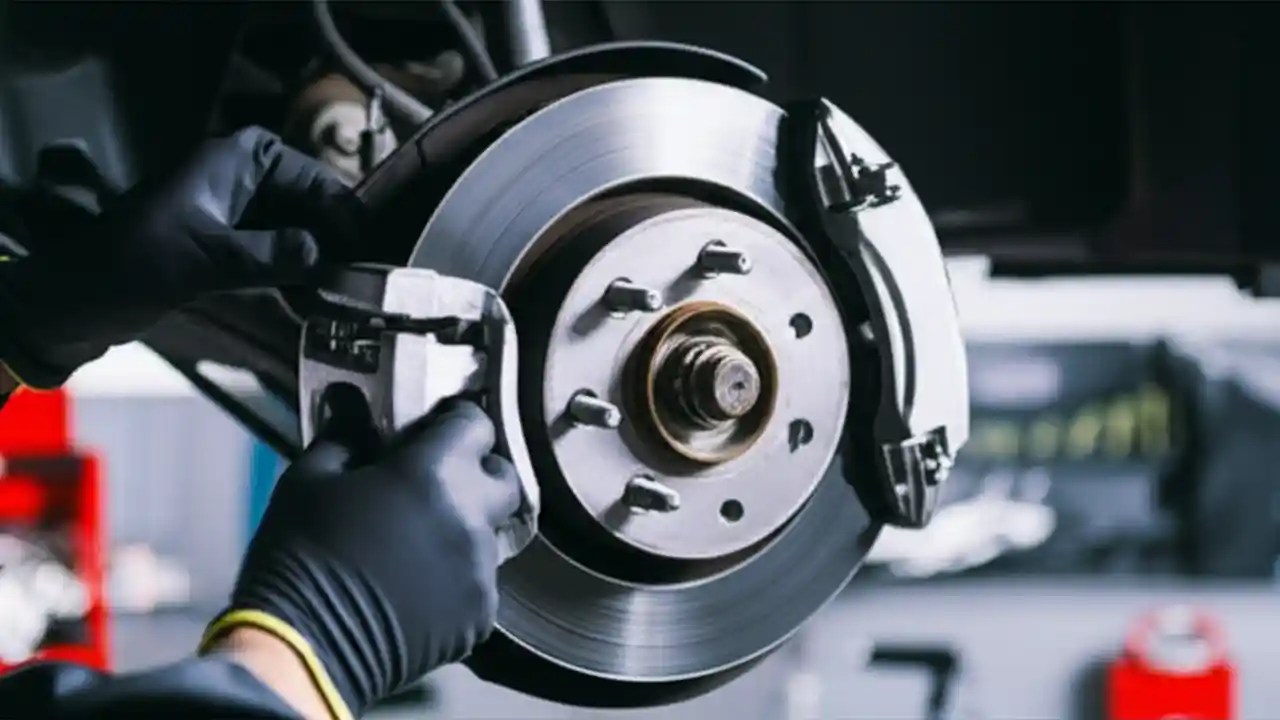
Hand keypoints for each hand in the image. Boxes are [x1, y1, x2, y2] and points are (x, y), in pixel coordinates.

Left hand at [0, 127, 361, 387]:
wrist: (81, 300)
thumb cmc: (132, 263)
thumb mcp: (206, 259)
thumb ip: (270, 255)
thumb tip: (327, 256)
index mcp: (240, 158)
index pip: (317, 180)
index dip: (345, 219)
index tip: (365, 258)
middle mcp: (249, 177)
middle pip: (317, 209)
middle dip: (337, 246)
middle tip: (360, 288)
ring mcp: (245, 213)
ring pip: (306, 235)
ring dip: (323, 268)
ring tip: (341, 303)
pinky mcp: (239, 247)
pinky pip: (287, 257)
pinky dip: (302, 279)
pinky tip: (315, 307)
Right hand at [203, 389, 520, 717]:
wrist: (303, 647)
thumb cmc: (299, 556)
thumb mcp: (308, 480)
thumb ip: (343, 437)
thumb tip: (351, 408)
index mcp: (435, 472)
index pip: (475, 424)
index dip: (456, 423)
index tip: (436, 430)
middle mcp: (472, 516)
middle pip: (504, 479)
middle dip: (478, 474)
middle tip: (440, 481)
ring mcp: (481, 570)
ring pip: (494, 533)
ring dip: (469, 528)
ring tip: (424, 539)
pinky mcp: (480, 615)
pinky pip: (481, 582)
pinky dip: (458, 577)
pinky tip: (420, 584)